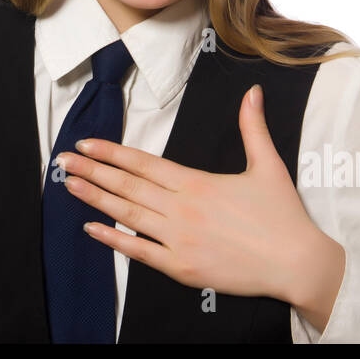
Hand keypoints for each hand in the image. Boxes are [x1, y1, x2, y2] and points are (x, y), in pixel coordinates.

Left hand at [55, 84, 345, 324]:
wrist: (296, 263)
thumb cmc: (282, 216)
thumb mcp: (268, 165)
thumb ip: (252, 127)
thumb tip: (252, 91)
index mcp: (197, 183)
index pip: (143, 163)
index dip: (111, 152)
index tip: (86, 143)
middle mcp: (182, 209)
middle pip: (126, 186)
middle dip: (92, 170)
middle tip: (63, 160)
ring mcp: (179, 240)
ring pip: (127, 216)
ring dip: (95, 199)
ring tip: (69, 185)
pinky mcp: (182, 268)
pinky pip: (139, 252)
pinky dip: (113, 240)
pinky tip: (92, 229)